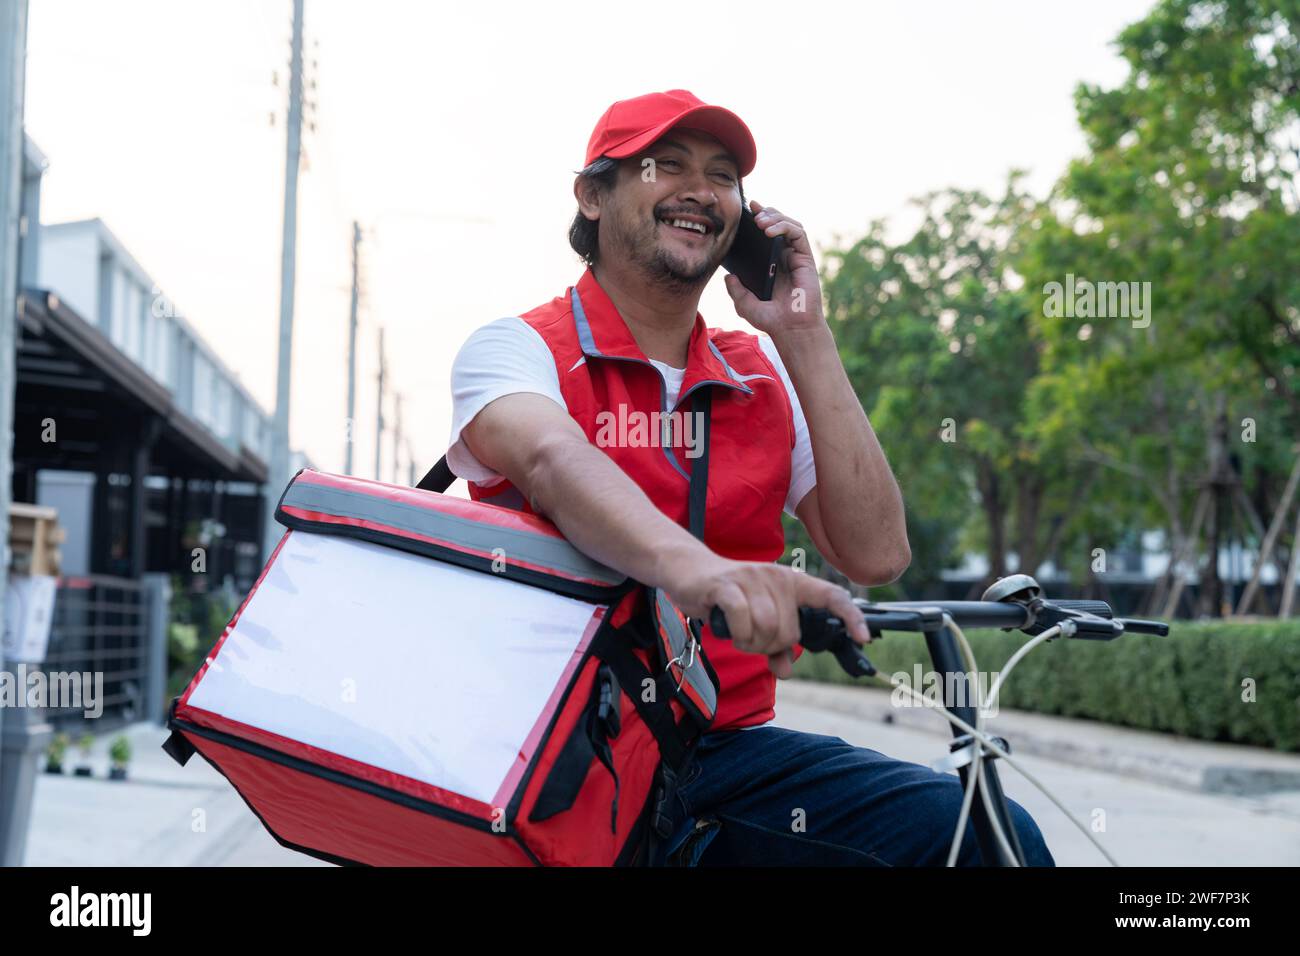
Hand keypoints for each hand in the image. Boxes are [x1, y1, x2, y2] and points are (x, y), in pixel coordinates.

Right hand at [663, 554, 871, 678]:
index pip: (830, 595)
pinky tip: (727, 630)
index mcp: (790, 582)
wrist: (687, 571)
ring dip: (749, 643)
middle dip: (768, 646)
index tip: (863, 638)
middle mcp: (776, 576)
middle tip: (749, 638)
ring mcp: (752, 579)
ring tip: (736, 633)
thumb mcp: (754, 620)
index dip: (850, 616)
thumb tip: (785, 670)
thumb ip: (773, 645)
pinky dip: (737, 634)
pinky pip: (744, 619)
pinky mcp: (727, 585)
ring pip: (767, 628)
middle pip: (789, 631)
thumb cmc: (726, 597)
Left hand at [723, 199, 825, 338]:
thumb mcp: (744, 303)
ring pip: (790, 225)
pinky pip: (798, 234)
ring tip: (760, 221)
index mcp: (772, 264)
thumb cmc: (771, 319)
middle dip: (766, 213)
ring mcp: (797, 257)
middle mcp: (785, 257)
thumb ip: (735, 289)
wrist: (790, 330)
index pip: (766, 235)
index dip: (759, 218)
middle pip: (779, 224)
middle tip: (752, 212)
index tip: (747, 208)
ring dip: (775, 217)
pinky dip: (784, 227)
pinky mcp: (806, 258)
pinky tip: (769, 230)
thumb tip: (728, 276)